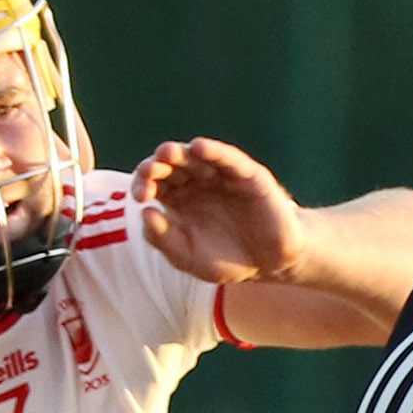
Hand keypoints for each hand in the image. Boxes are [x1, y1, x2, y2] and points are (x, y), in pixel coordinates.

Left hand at [131, 138, 305, 286]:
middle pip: (170, 164)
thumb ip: (163, 238)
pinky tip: (199, 148)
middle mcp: (196, 182)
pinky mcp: (247, 175)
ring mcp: (221, 175)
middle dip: (156, 165)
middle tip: (150, 172)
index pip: (153, 181)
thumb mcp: (188, 257)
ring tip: (167, 153)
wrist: (271, 264)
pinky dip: (214, 151)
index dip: (143, 183)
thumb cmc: (227, 259)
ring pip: (196, 157)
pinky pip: (229, 159)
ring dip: (179, 153)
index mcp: (178, 198)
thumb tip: (145, 211)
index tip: (140, 196)